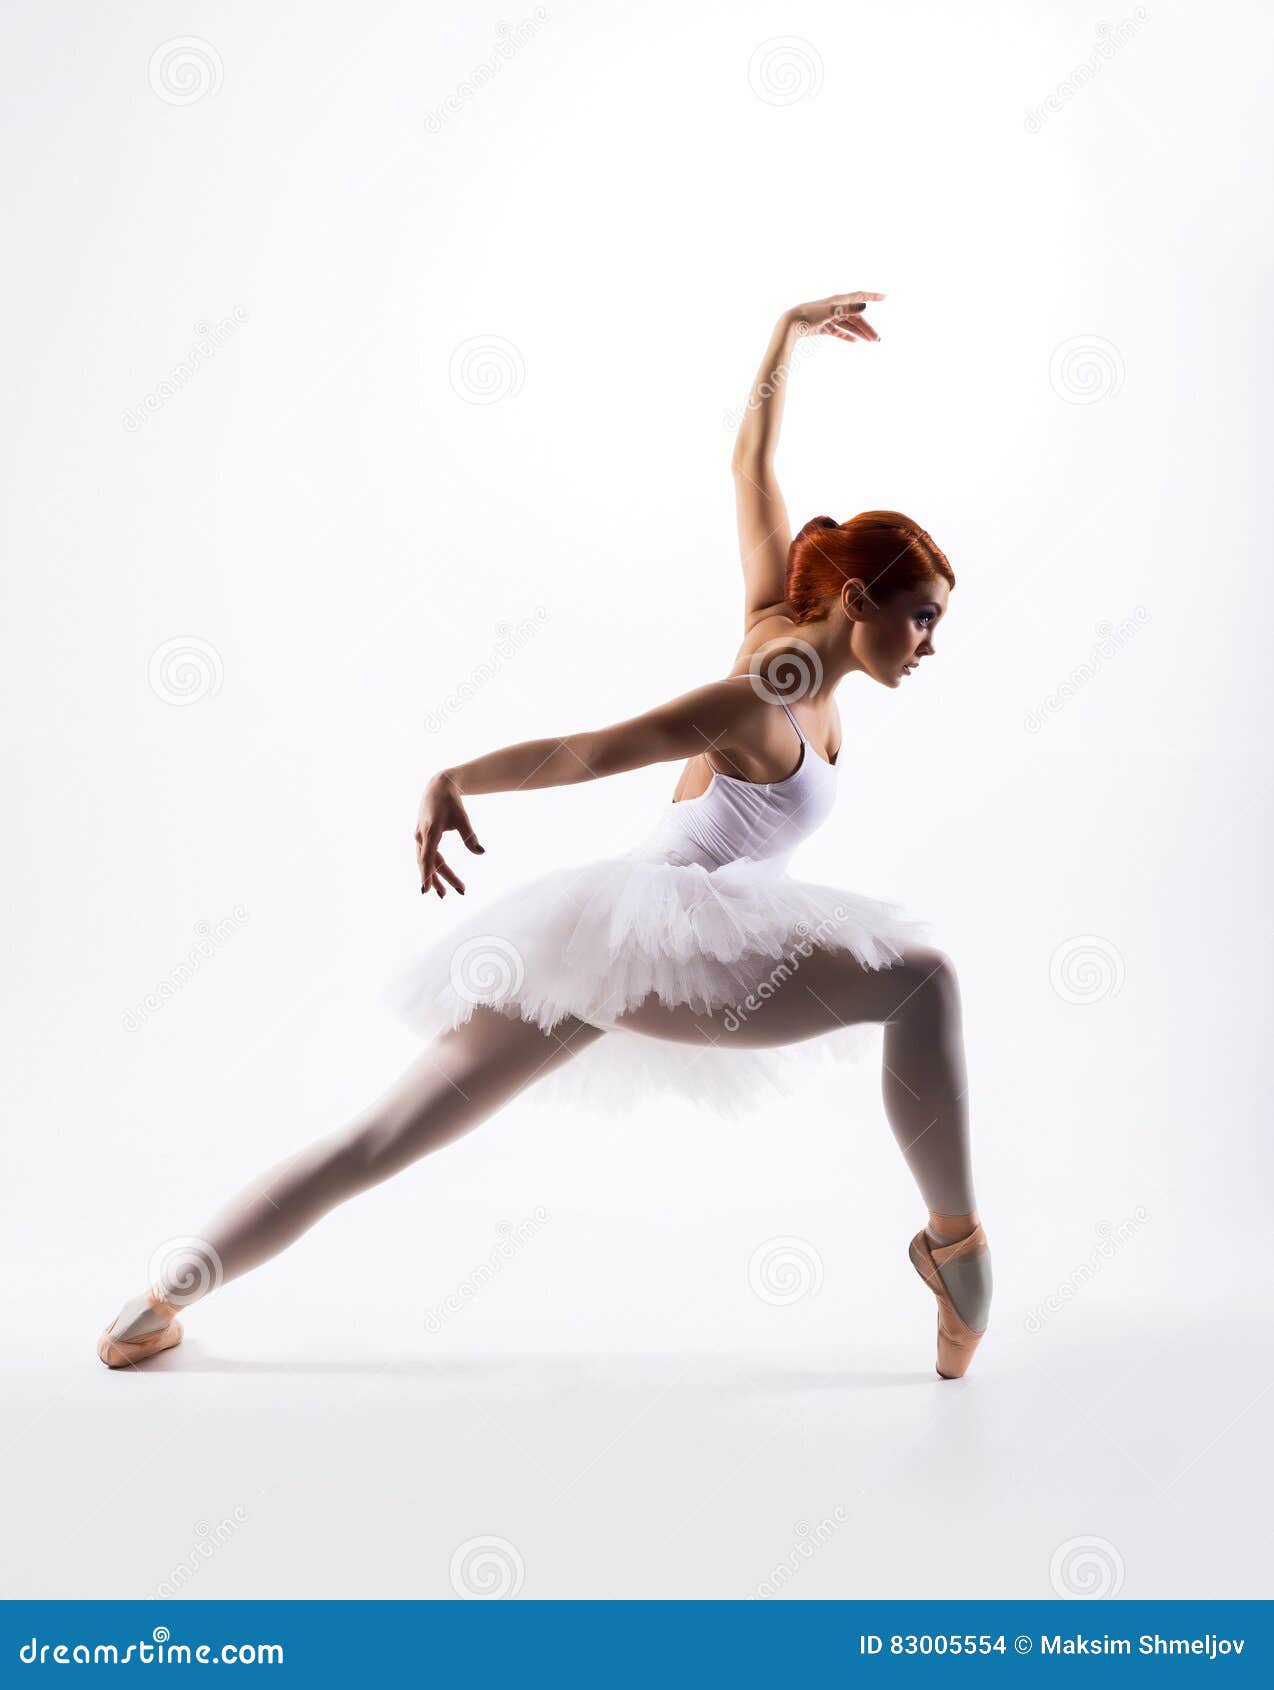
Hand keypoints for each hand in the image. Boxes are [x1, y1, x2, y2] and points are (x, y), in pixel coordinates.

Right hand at [414, 774, 484, 897]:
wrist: (438, 787)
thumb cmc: (451, 802)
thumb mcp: (462, 818)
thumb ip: (470, 836)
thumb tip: (480, 852)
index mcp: (430, 831)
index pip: (427, 857)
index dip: (426, 874)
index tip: (425, 890)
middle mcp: (421, 836)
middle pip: (430, 863)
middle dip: (443, 879)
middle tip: (462, 891)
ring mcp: (419, 837)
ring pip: (426, 861)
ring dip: (436, 876)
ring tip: (446, 893)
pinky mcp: (421, 837)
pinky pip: (426, 856)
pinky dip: (432, 867)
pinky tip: (440, 877)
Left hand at [786, 291, 884, 343]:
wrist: (791, 324)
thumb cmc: (810, 315)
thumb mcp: (831, 311)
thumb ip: (848, 309)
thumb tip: (865, 305)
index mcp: (839, 300)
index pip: (860, 296)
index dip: (873, 296)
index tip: (886, 297)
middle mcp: (836, 307)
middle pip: (856, 317)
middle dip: (868, 327)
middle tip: (877, 339)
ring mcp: (830, 317)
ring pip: (849, 325)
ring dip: (860, 333)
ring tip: (870, 342)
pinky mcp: (823, 327)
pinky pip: (838, 331)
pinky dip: (846, 336)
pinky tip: (854, 341)